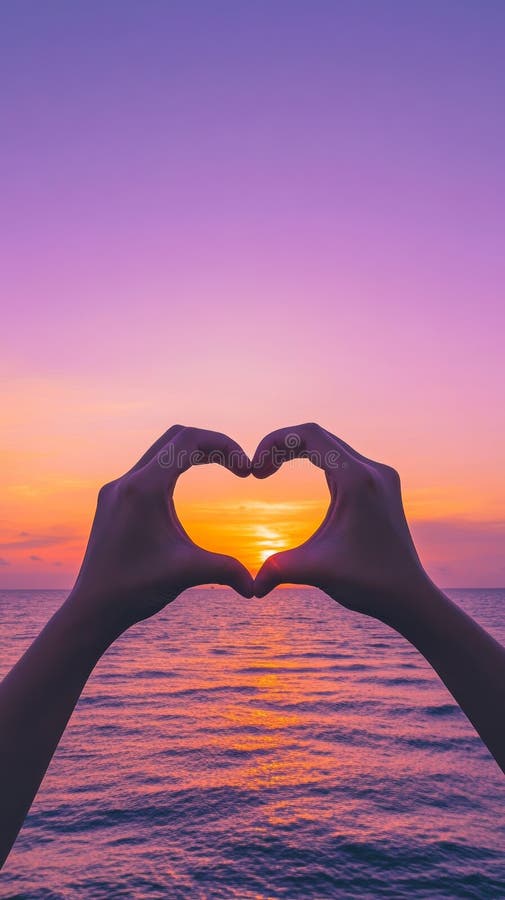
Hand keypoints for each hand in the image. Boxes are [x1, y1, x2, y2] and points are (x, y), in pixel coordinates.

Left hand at [69, 425, 252, 643]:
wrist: (91, 609)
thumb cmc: (135, 590)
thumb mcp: (187, 574)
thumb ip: (226, 570)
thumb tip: (255, 587)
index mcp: (144, 489)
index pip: (188, 441)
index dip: (224, 446)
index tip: (246, 470)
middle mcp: (127, 481)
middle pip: (176, 437)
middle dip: (212, 446)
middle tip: (239, 466)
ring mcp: (116, 489)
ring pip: (160, 451)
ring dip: (193, 455)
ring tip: (223, 469)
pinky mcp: (112, 500)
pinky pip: (147, 469)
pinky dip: (174, 468)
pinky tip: (187, 490)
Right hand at [252, 423, 428, 625]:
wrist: (410, 596)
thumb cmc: (368, 583)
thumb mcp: (315, 571)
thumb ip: (277, 570)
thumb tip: (251, 587)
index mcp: (357, 481)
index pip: (309, 435)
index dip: (275, 442)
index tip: (254, 471)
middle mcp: (373, 470)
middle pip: (319, 436)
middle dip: (282, 447)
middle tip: (258, 471)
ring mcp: (381, 476)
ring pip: (332, 446)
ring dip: (299, 452)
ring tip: (270, 470)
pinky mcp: (384, 485)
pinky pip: (345, 459)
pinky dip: (318, 461)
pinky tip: (303, 478)